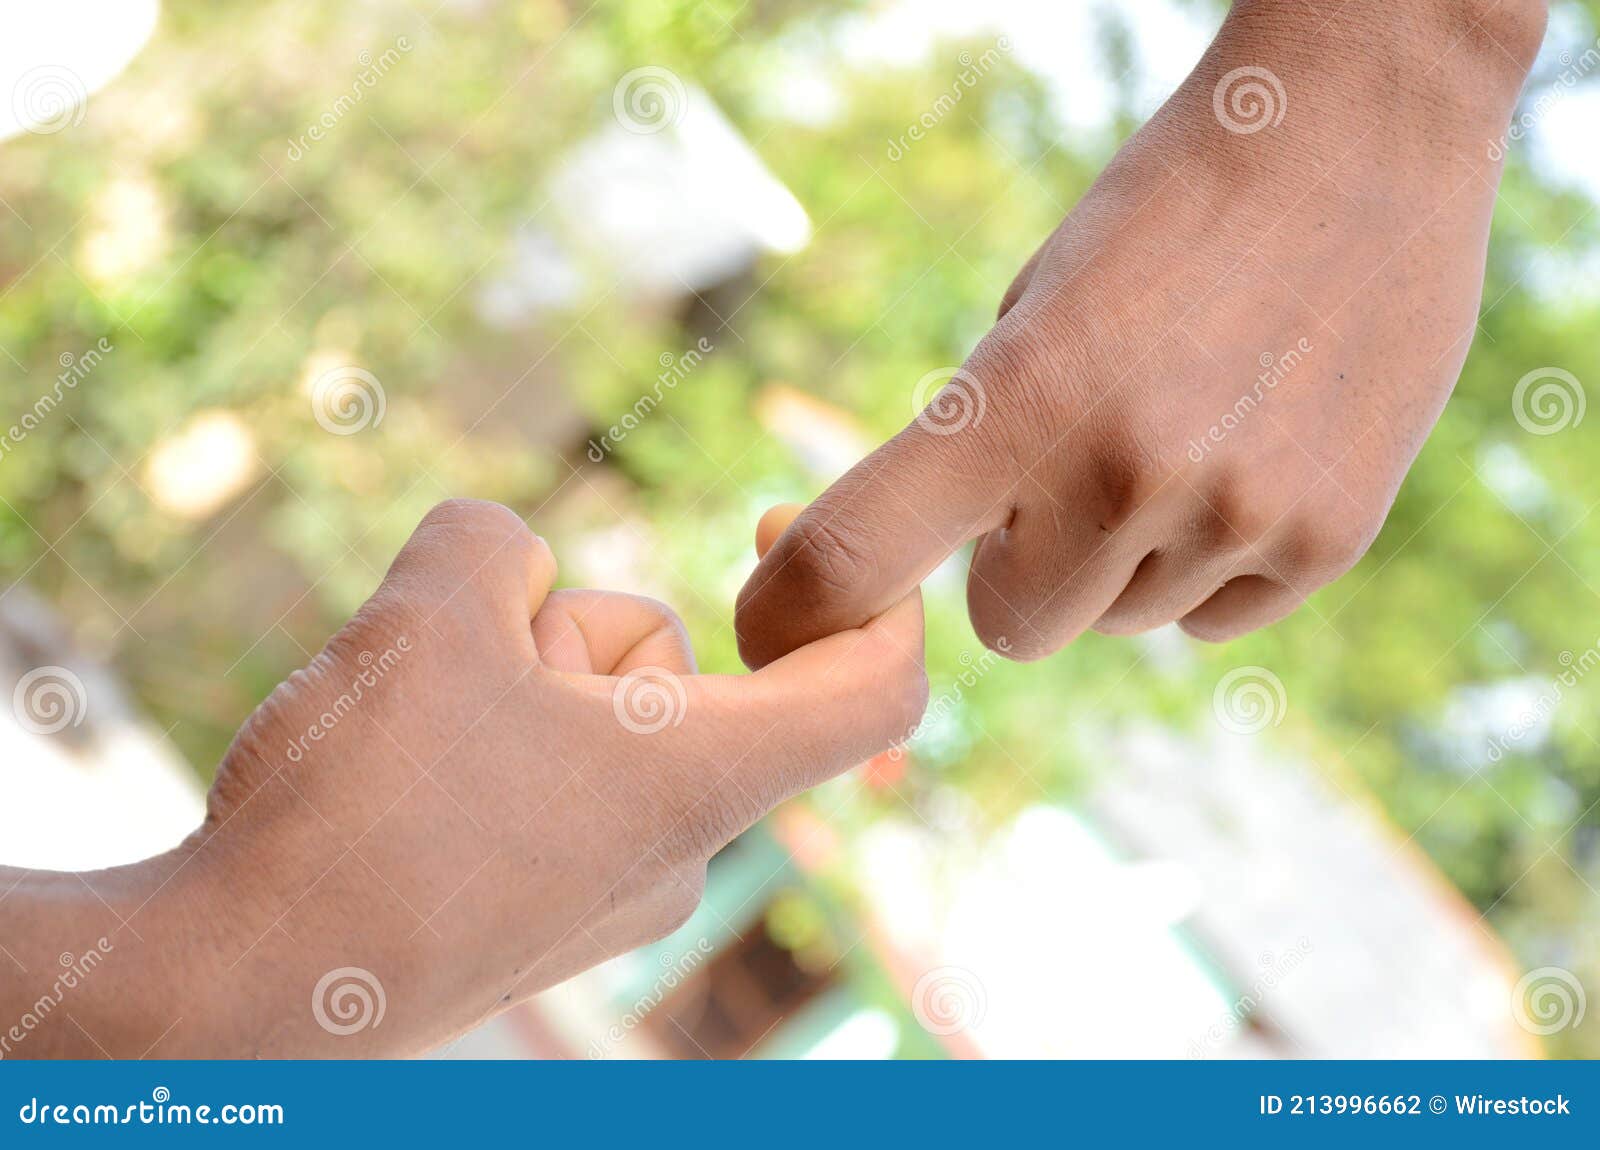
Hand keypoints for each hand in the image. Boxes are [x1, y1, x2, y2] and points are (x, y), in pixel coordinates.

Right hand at [8, 500, 923, 1057]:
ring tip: (410, 733)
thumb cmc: (355, 810)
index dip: (873, 596)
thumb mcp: (426, 615)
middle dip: (561, 629)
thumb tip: (510, 557)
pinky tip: (400, 773)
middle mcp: (675, 851)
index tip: (775, 526)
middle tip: (462, 665)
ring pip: (592, 719)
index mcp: (698, 782)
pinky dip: (487, 745)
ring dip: (509, 685)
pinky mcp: (538, 914)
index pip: (873, 691)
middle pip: (666, 668)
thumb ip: (493, 542)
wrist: (236, 989)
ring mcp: (605, 893)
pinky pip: (545, 779)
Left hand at [736, 0, 1545, 664]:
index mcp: (1019, 394)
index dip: (791, 613)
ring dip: (1121, 562)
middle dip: (1018, 574)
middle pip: (1011, 628)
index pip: (857, 552)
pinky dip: (1205, 567)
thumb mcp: (1034, 307)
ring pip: (1120, 621)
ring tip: (1180, 435)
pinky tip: (1244, 460)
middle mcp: (1124, 472)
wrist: (1360, 131)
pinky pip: (1210, 620)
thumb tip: (935, 568)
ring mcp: (1235, 514)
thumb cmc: (1166, 211)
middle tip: (1060, 481)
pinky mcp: (1327, 539)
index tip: (771, 632)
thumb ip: (978, 444)